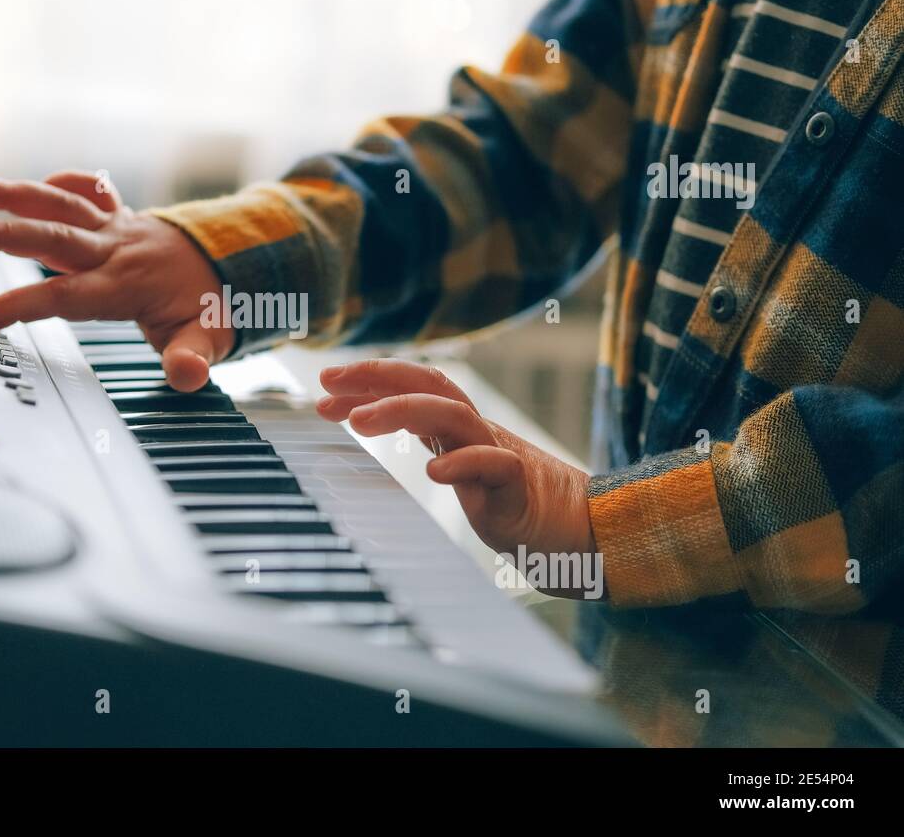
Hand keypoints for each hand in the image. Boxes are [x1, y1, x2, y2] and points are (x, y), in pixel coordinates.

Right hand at [0, 172, 232, 391]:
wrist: (236, 264)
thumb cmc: (213, 307)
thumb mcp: (209, 339)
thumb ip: (193, 357)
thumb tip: (188, 374)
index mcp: (126, 285)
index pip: (65, 295)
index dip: (22, 304)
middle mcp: (116, 250)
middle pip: (53, 239)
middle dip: (7, 234)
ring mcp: (117, 228)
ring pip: (61, 205)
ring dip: (17, 194)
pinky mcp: (119, 216)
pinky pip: (90, 191)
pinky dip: (65, 183)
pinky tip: (34, 185)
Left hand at [316, 359, 594, 593]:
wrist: (582, 530)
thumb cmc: (515, 499)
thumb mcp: (461, 466)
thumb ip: (428, 442)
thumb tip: (373, 424)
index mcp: (460, 427)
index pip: (412, 388)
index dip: (369, 382)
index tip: (324, 387)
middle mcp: (477, 432)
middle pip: (429, 386)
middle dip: (376, 378)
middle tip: (328, 381)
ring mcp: (499, 456)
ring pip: (454, 416)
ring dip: (403, 411)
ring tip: (360, 421)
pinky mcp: (520, 490)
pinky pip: (495, 467)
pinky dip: (464, 464)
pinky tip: (433, 471)